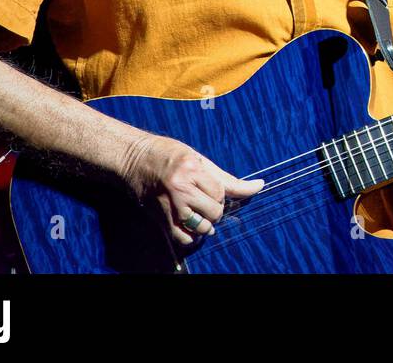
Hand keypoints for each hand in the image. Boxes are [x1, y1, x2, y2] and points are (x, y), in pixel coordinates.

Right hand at [120, 134, 263, 247]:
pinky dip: (191, 236)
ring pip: (201, 227)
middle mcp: (180, 188)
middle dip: (215, 209)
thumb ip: (227, 178)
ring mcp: (169, 205)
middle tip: (204, 200)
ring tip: (196, 211)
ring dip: (204, 223)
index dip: (220, 194)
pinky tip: (190, 224)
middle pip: (214, 211)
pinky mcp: (160, 219)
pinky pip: (183, 238)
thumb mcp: (198, 159)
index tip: (210, 188)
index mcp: (191, 169)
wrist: (132, 159)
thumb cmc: (168, 154)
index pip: (220, 192)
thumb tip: (259, 186)